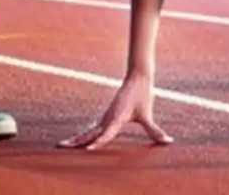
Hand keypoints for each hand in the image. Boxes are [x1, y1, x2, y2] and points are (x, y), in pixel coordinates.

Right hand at [57, 72, 172, 149]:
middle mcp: (107, 118)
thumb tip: (168, 142)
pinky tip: (80, 139)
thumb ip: (154, 131)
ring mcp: (105, 117)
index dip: (97, 143)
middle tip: (60, 147)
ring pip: (88, 130)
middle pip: (88, 133)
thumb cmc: (142, 95)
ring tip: (64, 146)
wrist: (137, 77)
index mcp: (116, 118)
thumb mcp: (147, 114)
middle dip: (75, 141)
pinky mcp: (106, 116)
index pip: (105, 134)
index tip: (87, 150)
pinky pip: (92, 128)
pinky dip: (84, 134)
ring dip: (76, 138)